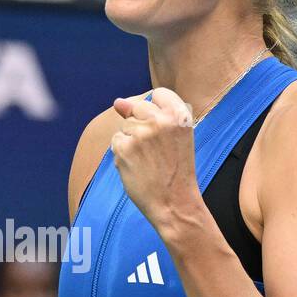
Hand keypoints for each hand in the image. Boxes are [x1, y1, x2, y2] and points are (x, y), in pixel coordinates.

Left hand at [110, 87, 201, 231]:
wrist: (174, 203)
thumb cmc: (176, 170)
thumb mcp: (176, 137)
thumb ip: (151, 115)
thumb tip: (117, 102)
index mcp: (180, 115)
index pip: (159, 93)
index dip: (156, 109)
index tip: (159, 126)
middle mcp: (160, 120)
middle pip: (137, 107)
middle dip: (140, 125)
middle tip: (154, 150)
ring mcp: (141, 133)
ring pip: (125, 126)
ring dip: (131, 141)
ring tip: (147, 161)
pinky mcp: (124, 148)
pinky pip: (116, 141)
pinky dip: (122, 154)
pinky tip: (137, 167)